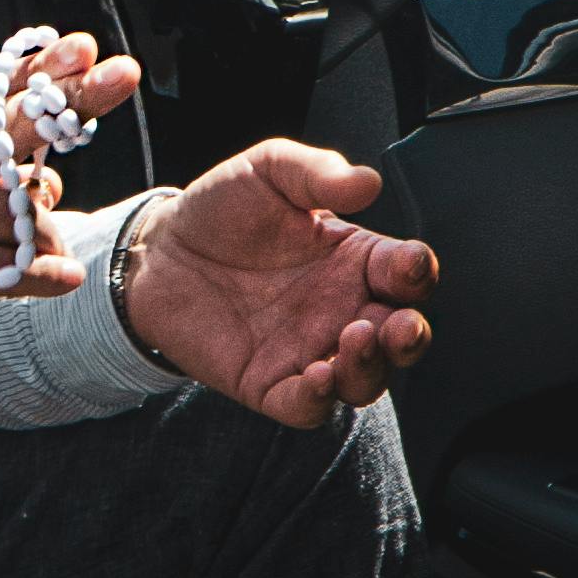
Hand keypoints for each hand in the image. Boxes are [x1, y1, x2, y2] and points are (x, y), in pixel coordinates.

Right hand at [0, 32, 142, 362]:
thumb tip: (53, 138)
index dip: (36, 67)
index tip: (84, 47)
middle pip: (2, 126)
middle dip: (66, 101)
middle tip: (122, 75)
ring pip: (8, 208)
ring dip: (45, 234)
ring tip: (51, 253)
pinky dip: (37, 275)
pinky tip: (65, 279)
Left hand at [120, 142, 435, 428]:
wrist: (160, 251)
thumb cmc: (222, 210)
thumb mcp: (269, 171)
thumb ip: (318, 172)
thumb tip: (366, 181)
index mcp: (355, 260)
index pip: (406, 273)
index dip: (417, 271)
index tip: (409, 262)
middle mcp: (342, 310)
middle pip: (399, 336)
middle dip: (410, 335)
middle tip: (400, 323)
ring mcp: (309, 350)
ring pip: (364, 379)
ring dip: (372, 367)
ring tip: (358, 338)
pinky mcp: (270, 384)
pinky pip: (308, 406)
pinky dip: (320, 398)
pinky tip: (318, 375)